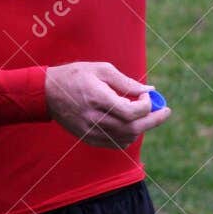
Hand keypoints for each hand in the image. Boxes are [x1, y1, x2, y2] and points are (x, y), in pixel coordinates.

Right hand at [45, 61, 170, 148]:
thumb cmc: (76, 75)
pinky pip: (116, 144)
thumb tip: (149, 89)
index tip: (148, 94)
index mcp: (97, 98)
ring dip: (141, 127)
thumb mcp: (101, 69)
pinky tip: (132, 125)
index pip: (130, 111)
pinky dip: (129, 136)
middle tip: (165, 111)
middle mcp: (94, 118)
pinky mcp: (88, 138)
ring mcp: (91, 131)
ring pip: (126, 137)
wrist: (47, 92)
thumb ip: (126, 82)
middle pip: (132, 127)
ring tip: (146, 115)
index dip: (146, 105)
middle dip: (154, 120)